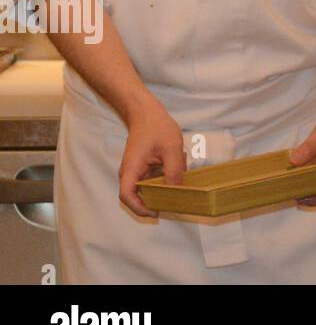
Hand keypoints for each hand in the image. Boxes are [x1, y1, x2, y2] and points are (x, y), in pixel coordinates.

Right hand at [119, 97, 185, 215]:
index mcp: (130, 169)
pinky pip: (153, 177)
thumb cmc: (157, 127)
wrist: (146, 112)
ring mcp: (136, 170)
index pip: (127, 196)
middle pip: (138, 195)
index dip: (139, 208)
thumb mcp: (171, 148)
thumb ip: (174, 170)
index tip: (156, 212)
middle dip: (158, 197)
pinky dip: (166, 174)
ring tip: (180, 166)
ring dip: (165, 183)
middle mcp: (129, 173)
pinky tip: (178, 160)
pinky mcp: (143, 166)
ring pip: (148, 186)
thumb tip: (177, 191)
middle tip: (177, 195)